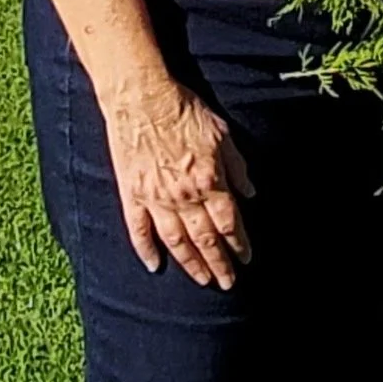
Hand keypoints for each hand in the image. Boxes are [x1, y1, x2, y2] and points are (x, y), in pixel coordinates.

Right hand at [101, 79, 254, 286]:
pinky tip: (154, 265)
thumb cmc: (184, 110)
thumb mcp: (222, 134)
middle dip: (219, 264)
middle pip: (205, 239)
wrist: (141, 97)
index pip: (229, 223)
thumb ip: (237, 167)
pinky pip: (138, 230)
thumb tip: (250, 193)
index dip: (240, 244)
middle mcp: (184, 196)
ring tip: (202, 280)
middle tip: (228, 283)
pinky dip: (146, 250)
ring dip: (190, 264)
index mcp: (209, 181)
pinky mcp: (132, 194)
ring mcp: (155, 198)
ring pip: (176, 241)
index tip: (247, 259)